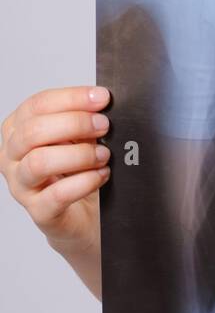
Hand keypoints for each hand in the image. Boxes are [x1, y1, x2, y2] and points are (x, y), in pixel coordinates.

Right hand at [0, 85, 112, 253]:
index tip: (102, 98)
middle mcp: (12, 157)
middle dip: (75, 123)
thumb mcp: (80, 137)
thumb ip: (84, 119)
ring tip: (104, 154)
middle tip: (104, 125)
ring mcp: (22, 186)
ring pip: (39, 162)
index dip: (71, 98)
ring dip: (79, 154)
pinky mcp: (39, 211)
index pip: (36, 105)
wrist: (85, 214)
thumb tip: (102, 102)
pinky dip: (85, 181)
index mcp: (18, 130)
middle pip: (33, 131)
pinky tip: (101, 175)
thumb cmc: (78, 169)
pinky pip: (57, 194)